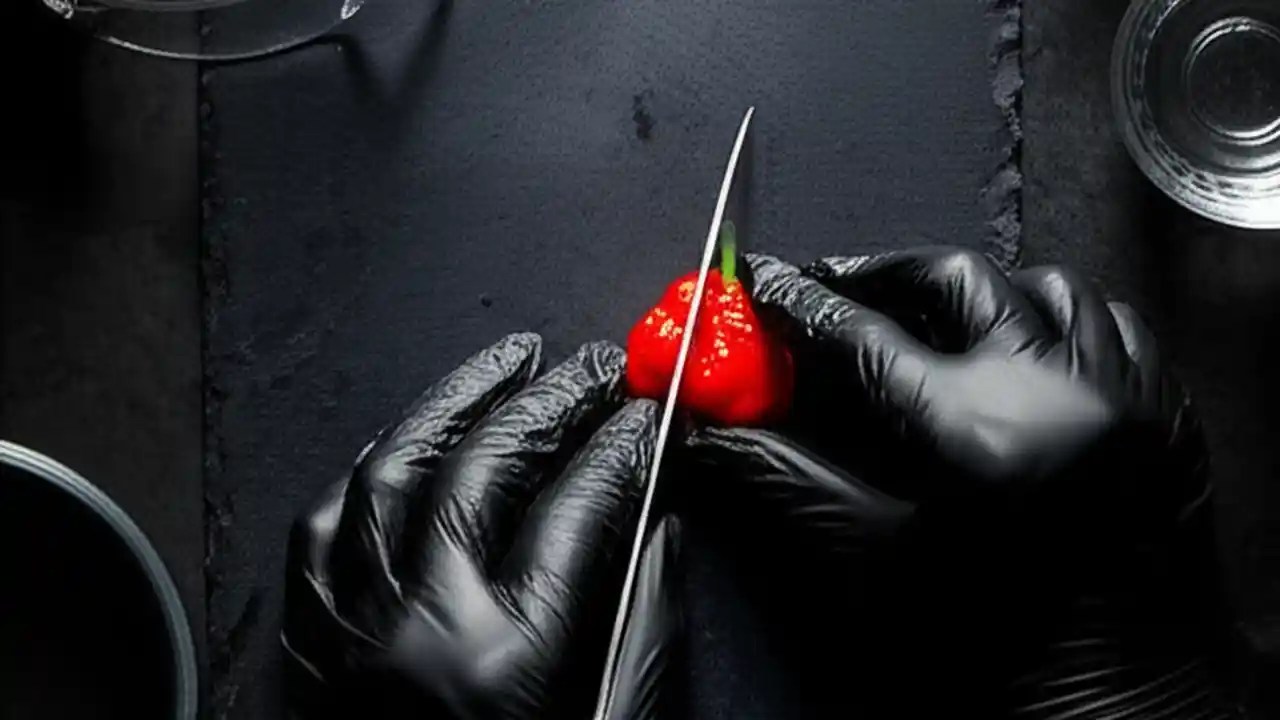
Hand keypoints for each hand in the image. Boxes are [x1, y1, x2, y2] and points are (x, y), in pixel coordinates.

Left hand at [281, 334, 681, 719]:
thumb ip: (642, 627)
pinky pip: (322, 532)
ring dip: (452, 402)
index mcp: (514, 663)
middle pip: (487, 468)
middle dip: (550, 401)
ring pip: (392, 474)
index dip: (625, 448)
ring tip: (503, 363)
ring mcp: (354, 633)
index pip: (583, 508)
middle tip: (592, 367)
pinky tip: (402, 441)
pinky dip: (365, 474)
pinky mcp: (311, 649)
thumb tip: (656, 524)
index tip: (649, 417)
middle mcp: (425, 632)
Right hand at [687, 248, 1232, 717]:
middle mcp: (1063, 396)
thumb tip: (714, 432)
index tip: (771, 285)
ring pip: (1044, 287)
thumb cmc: (991, 650)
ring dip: (978, 292)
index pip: (865, 336)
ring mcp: (1127, 397)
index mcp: (979, 436)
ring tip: (931, 319)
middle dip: (886, 275)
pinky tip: (1022, 348)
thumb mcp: (870, 560)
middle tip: (841, 293)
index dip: (804, 305)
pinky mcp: (1167, 413)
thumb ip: (785, 477)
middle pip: (957, 281)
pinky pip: (1112, 324)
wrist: (1114, 704)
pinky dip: (1058, 319)